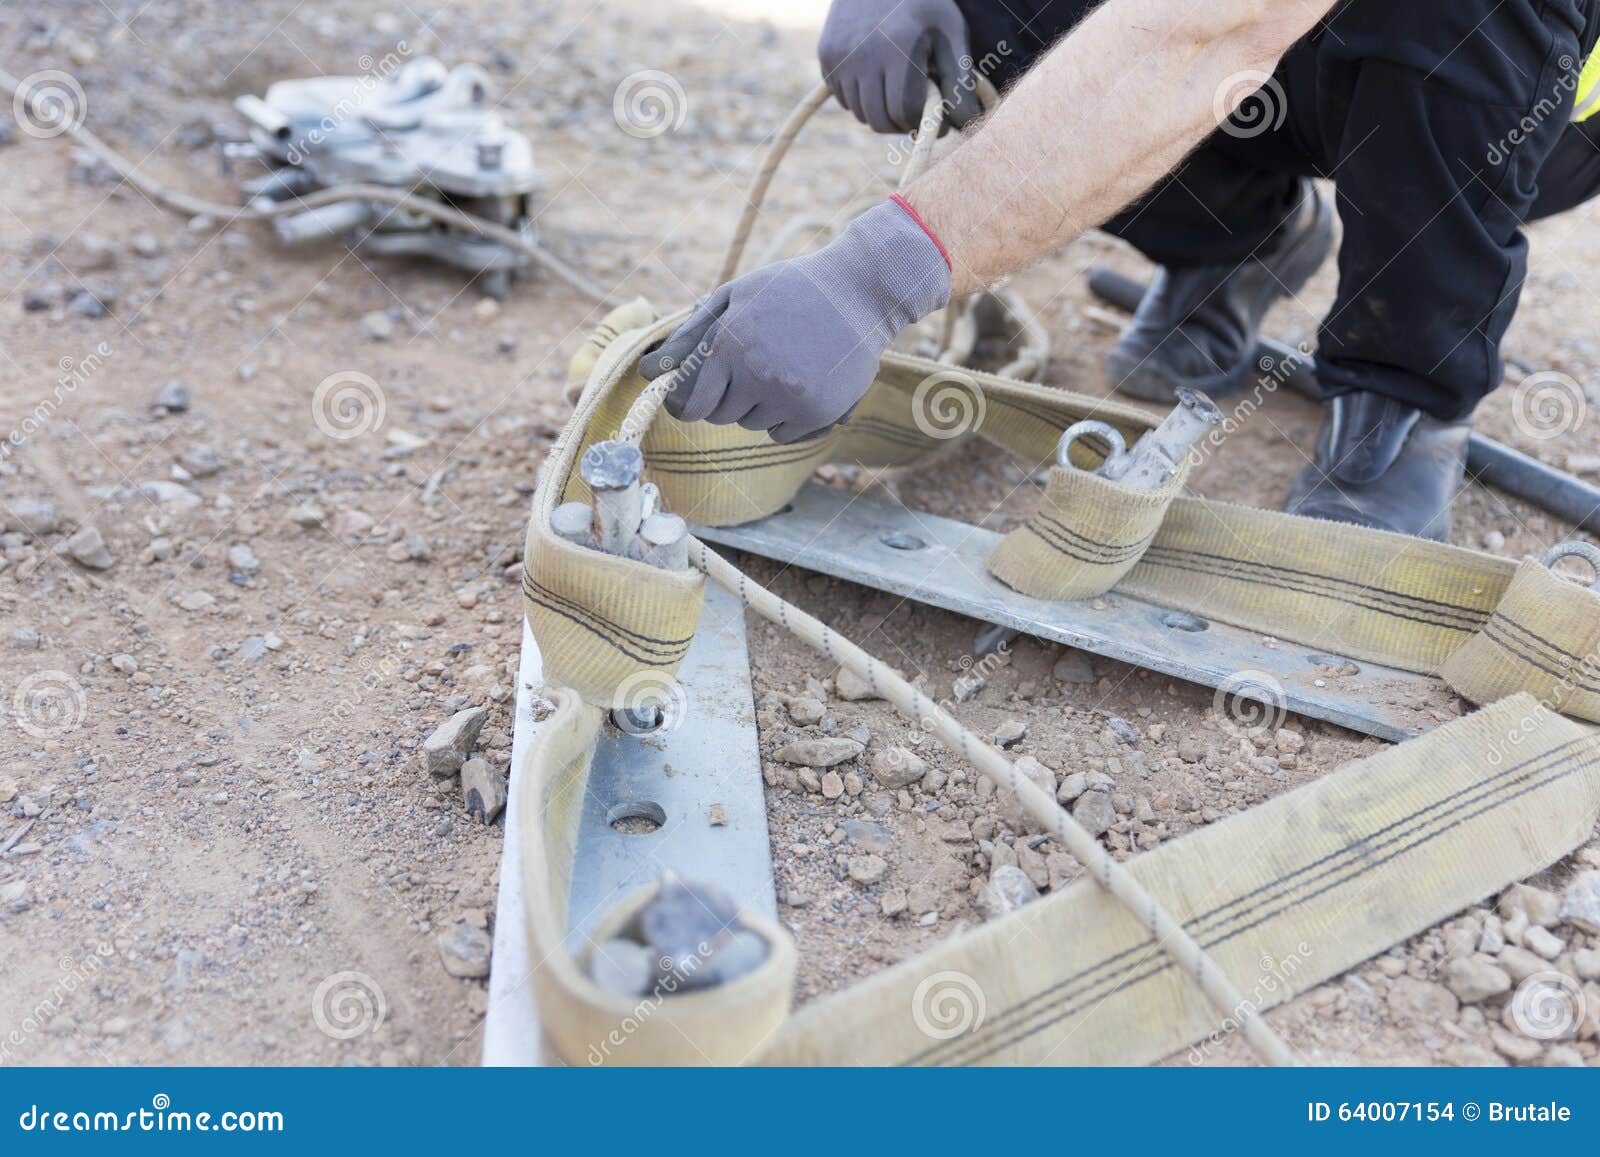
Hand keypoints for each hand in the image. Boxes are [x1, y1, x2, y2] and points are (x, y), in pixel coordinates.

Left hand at [639, 201, 950, 443]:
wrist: (859, 291)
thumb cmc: (790, 290)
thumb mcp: (735, 297)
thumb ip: (690, 335)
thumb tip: (648, 370)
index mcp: (729, 345)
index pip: (692, 405)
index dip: (690, 404)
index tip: (693, 401)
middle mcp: (756, 375)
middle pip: (722, 416)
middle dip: (729, 396)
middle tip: (753, 365)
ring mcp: (789, 397)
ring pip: (753, 424)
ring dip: (759, 405)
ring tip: (783, 367)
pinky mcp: (817, 412)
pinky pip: (782, 434)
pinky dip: (786, 418)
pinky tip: (802, 384)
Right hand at [817, 0, 977, 133]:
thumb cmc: (924, 3)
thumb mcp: (951, 32)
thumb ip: (958, 79)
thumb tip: (966, 124)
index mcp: (897, 48)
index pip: (905, 111)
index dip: (927, 123)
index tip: (941, 121)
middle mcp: (862, 55)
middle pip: (881, 120)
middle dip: (904, 123)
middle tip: (920, 110)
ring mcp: (839, 56)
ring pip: (861, 114)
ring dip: (883, 112)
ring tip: (900, 90)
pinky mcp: (826, 57)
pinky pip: (844, 99)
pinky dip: (862, 99)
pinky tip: (878, 78)